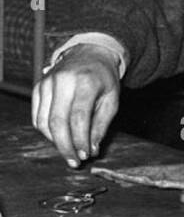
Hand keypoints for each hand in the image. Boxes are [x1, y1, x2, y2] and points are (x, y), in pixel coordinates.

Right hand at [31, 44, 121, 165]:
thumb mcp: (112, 100)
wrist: (90, 54)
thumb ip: (101, 125)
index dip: (80, 140)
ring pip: (44, 121)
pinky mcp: (38, 87)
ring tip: (68, 151)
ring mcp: (47, 83)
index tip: (85, 156)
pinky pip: (37, 116)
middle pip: (58, 122)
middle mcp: (63, 81)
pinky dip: (46, 131)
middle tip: (74, 162)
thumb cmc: (104, 80)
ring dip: (55, 142)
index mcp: (86, 83)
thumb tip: (91, 150)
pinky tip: (59, 138)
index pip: (79, 118)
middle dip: (65, 146)